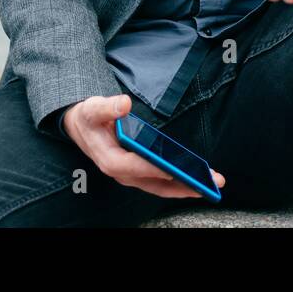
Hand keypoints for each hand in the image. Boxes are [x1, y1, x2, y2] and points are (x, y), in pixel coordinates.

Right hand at [62, 94, 225, 198]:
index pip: (132, 166)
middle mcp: (121, 172)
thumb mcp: (93, 108)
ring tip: (210, 185)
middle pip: (153, 183)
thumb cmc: (89, 118)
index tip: (171, 169)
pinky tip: (196, 178)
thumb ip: (108, 107)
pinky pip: (160, 182)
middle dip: (180, 185)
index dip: (152, 168)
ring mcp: (131, 175)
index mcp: (109, 159)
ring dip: (184, 188)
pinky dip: (178, 182)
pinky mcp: (139, 173)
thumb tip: (124, 104)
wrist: (82, 126)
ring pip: (160, 186)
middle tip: (204, 185)